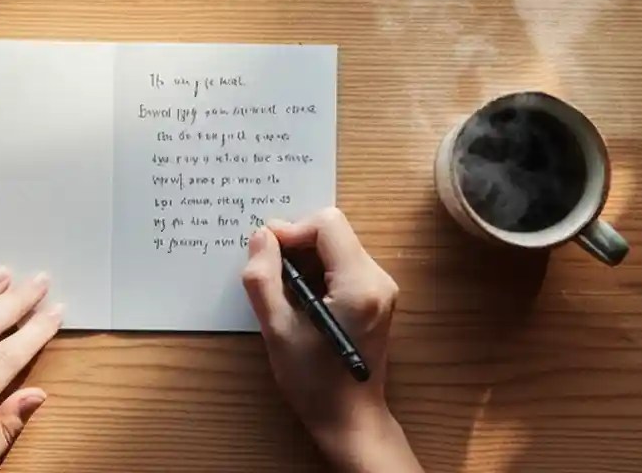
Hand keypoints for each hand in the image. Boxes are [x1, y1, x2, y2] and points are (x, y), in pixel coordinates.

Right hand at [242, 208, 421, 472]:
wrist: (350, 419)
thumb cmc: (313, 381)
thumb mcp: (277, 329)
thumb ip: (264, 278)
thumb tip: (260, 235)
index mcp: (359, 285)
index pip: (327, 224)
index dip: (291, 230)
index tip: (267, 256)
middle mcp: (378, 279)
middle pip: (332, 232)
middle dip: (296, 244)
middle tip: (272, 276)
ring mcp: (381, 287)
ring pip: (335, 245)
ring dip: (304, 259)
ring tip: (285, 293)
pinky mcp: (376, 296)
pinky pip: (341, 263)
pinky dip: (316, 270)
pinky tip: (301, 300)